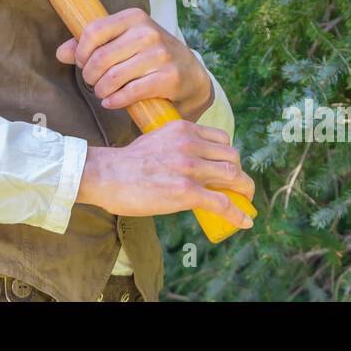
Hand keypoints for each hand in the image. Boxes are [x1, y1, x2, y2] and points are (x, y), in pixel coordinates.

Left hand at [55, 7, 213, 119]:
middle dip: (90, 76)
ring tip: (102, 93)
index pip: (93, 30)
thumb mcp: (123, 42)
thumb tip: (61, 53)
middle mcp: (148, 33)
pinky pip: (130, 93)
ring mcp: (160, 55)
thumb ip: (91, 45)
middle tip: (93, 82)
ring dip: (101, 90)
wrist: (190, 74)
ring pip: (113, 77)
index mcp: (134, 17)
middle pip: (101, 58)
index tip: (83, 64)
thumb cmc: (149, 56)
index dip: (81, 52)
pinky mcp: (168, 78)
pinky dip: (114, 101)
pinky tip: (111, 102)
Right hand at [76, 119, 255, 226]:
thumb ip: (176, 145)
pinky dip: (237, 213)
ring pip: (233, 177)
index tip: (228, 168)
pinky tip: (244, 221)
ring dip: (244, 192)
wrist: (106, 175)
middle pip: (232, 157)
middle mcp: (190, 144)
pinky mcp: (187, 191)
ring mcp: (190, 167)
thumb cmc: (126, 162)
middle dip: (239, 174)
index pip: (222, 139)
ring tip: (244, 202)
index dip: (230, 156)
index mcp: (183, 129)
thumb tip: (190, 162)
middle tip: (238, 187)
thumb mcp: (156, 139)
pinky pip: (223, 202)